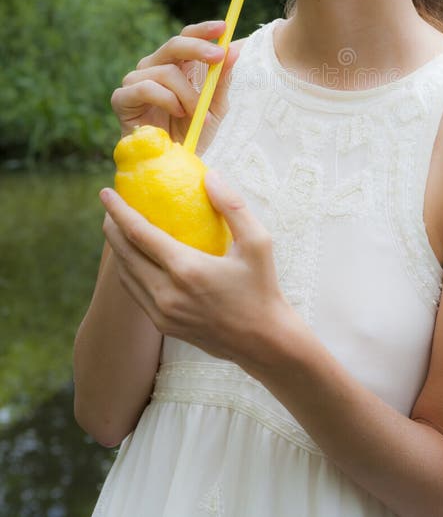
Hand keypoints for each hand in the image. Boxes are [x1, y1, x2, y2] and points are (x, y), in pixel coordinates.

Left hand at [100, 172, 290, 369]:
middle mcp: (167, 293)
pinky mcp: (163, 325)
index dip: (119, 211)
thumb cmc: (262, 288)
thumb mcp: (258, 242)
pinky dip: (128, 271)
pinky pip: (135, 293)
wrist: (262, 341)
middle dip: (111, 227)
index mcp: (186, 269)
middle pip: (124, 254)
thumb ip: (233, 206)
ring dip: (117, 250)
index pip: (139, 234)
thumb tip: (211, 175)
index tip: (106, 193)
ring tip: (118, 229)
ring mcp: (162, 312)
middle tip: (109, 207)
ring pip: (126, 275)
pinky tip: (134, 259)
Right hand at [111, 20, 239, 145]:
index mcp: (175, 65)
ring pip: (166, 72)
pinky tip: (177, 113)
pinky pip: (146, 87)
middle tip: (218, 57)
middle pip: (174, 44)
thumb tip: (234, 50)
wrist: (173, 164)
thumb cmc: (193, 133)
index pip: (186, 37)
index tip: (223, 27)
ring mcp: (135, 81)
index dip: (203, 30)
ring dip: (188, 94)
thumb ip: (222, 79)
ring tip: (197, 113)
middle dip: (198, 48)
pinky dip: (167, 100)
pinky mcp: (122, 98)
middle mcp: (154, 67)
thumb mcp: (215, 107)